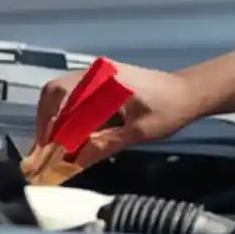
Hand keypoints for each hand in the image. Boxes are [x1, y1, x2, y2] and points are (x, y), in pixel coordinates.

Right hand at [33, 61, 201, 168]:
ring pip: (63, 92)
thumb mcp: (138, 133)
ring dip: (55, 117)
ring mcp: (100, 73)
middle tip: (44, 149)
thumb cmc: (169, 110)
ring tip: (54, 144)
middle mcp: (97, 72)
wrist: (190, 92)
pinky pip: (76, 93)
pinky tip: (71, 133)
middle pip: (55, 91)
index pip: (63, 98)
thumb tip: (74, 162)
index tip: (45, 150)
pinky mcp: (104, 80)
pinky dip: (68, 113)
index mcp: (105, 80)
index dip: (50, 125)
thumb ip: (104, 145)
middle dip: (46, 121)